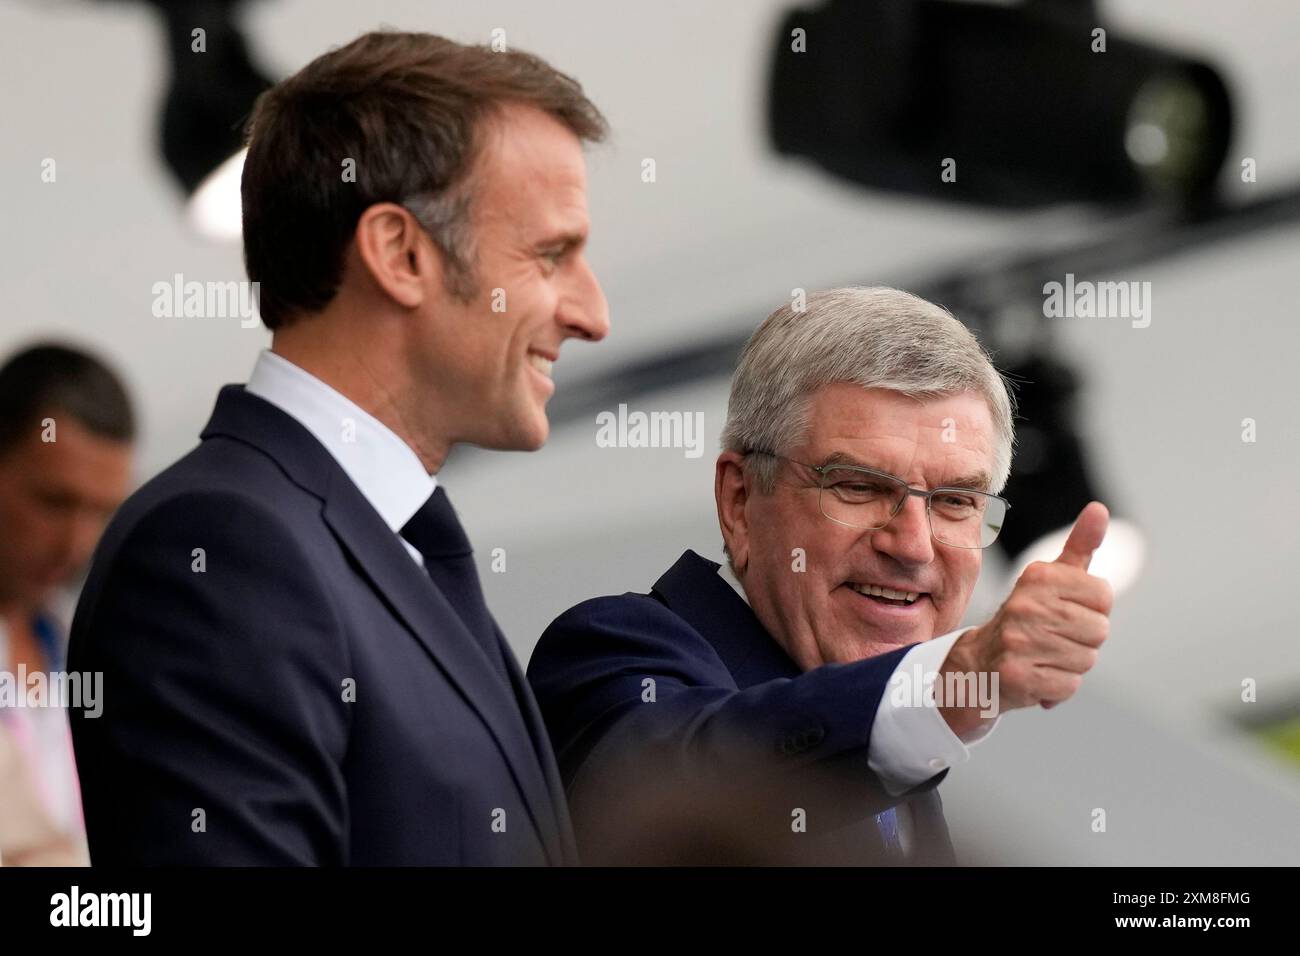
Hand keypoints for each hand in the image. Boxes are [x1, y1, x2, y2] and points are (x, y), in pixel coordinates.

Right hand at [939, 502, 1112, 735]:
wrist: (978, 663)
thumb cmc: (1026, 619)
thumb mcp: (1050, 578)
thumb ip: (1080, 545)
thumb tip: (1099, 509)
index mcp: (1038, 576)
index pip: (1103, 595)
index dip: (1091, 610)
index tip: (1064, 611)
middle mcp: (1025, 605)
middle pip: (1099, 630)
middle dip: (1082, 640)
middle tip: (1052, 638)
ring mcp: (1019, 641)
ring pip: (1086, 660)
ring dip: (1070, 665)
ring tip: (1042, 656)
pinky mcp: (1017, 675)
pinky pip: (1069, 686)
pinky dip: (1057, 688)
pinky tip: (1036, 676)